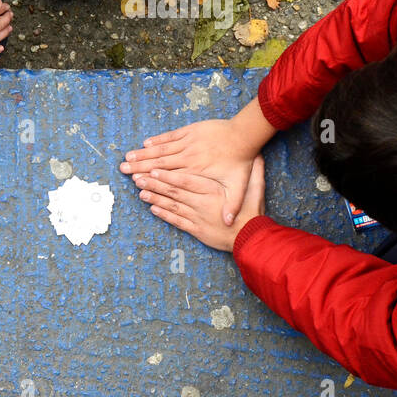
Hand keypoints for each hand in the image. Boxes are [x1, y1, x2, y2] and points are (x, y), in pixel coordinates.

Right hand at [121, 102, 275, 225]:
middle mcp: (188, 156)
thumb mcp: (239, 186)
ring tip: (128, 157)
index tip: (137, 181)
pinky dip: (157, 139)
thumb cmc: (241, 161)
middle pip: (159, 163)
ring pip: (161, 149)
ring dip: (144, 153)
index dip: (152, 179)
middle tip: (123, 169)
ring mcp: (188, 142)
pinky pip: (170, 136)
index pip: (169, 176)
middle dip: (140, 166)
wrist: (244, 135)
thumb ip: (231, 204)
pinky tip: (146, 143)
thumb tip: (228, 223)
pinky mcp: (190, 130)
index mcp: (195, 171)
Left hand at [139, 156, 266, 251]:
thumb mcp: (255, 190)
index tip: (154, 169)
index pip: (187, 181)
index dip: (169, 175)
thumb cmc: (253, 213)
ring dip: (155, 199)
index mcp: (213, 192)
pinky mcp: (196, 231)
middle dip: (155, 185)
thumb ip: (254, 172)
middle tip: (139, 178)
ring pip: (172, 206)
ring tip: (141, 192)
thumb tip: (258, 156)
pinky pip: (177, 221)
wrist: (251, 240)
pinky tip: (153, 209)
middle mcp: (202, 204)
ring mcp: (198, 218)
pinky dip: (164, 215)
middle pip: (175, 192)